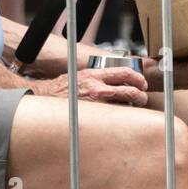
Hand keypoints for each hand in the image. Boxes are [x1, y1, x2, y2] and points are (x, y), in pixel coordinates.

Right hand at [30, 66, 147, 105]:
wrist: (45, 100)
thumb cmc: (62, 90)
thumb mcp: (80, 76)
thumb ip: (97, 77)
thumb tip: (114, 80)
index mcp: (94, 74)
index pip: (124, 72)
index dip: (137, 77)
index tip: (141, 83)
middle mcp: (96, 87)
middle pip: (129, 89)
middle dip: (140, 94)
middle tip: (142, 97)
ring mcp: (95, 102)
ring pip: (124, 103)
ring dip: (133, 105)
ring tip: (135, 106)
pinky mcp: (93, 115)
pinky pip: (113, 115)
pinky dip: (121, 115)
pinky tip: (121, 116)